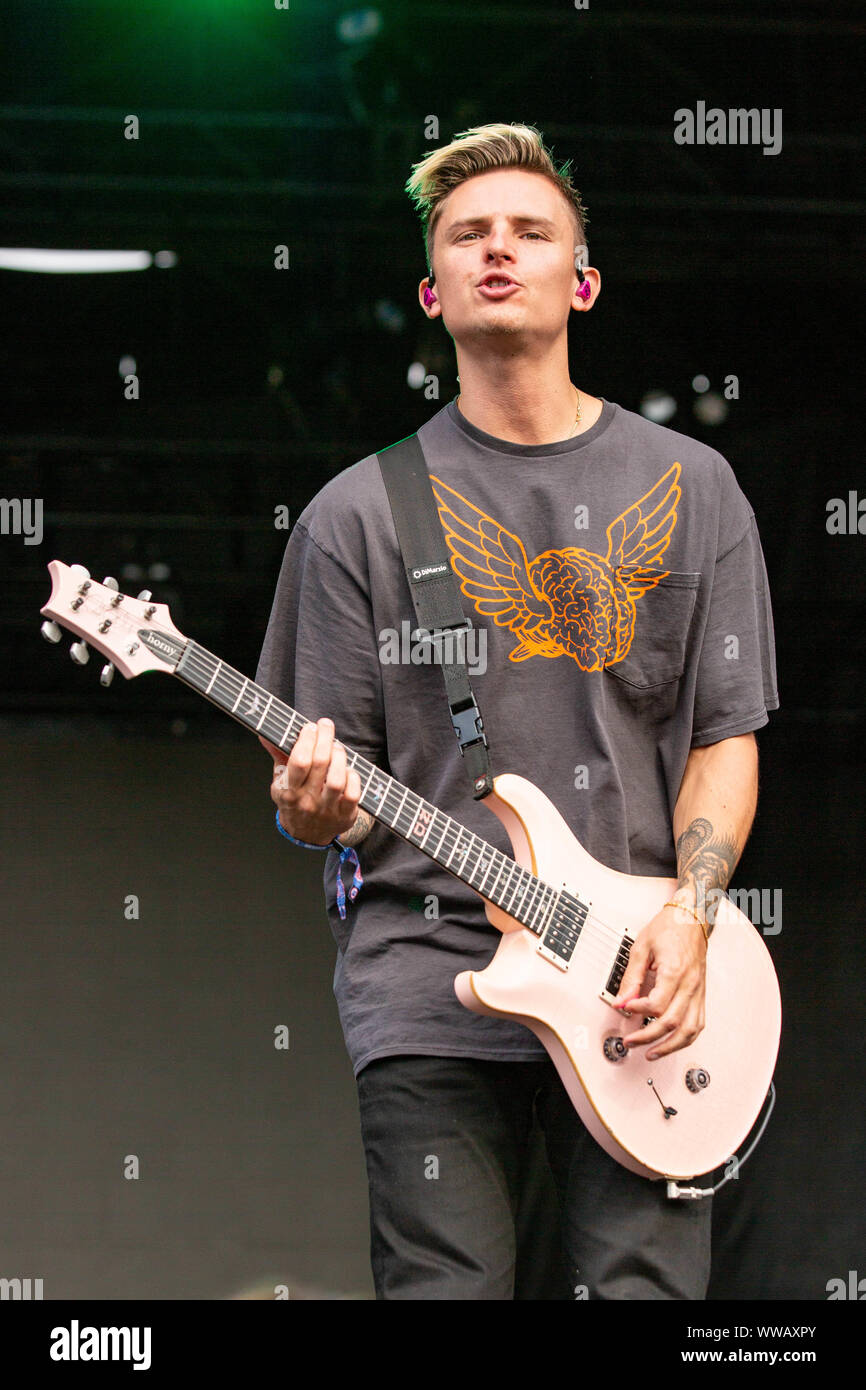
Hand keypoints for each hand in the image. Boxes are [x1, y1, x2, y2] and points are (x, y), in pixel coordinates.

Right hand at [258, 718, 361, 845]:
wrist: (306, 834)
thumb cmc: (294, 800)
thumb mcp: (281, 780)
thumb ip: (277, 755)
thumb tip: (265, 735)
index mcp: (289, 791)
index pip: (299, 761)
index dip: (307, 740)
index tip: (310, 727)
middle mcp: (307, 801)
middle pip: (320, 764)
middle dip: (325, 739)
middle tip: (325, 726)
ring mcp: (327, 810)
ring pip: (336, 780)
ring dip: (339, 757)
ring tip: (336, 747)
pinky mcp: (344, 816)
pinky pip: (353, 794)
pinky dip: (352, 777)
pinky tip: (347, 769)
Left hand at [612, 903, 706, 1059]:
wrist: (692, 917)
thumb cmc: (669, 927)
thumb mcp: (642, 947)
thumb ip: (631, 977)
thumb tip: (621, 1000)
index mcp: (675, 971)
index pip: (656, 1004)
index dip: (638, 1011)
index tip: (625, 1009)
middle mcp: (690, 985)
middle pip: (672, 1022)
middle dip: (648, 1037)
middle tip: (631, 1041)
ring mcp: (698, 991)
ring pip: (690, 1030)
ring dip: (670, 1046)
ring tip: (652, 1053)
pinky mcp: (701, 994)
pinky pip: (698, 1023)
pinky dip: (685, 1038)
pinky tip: (672, 1042)